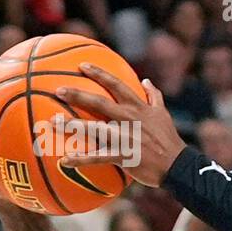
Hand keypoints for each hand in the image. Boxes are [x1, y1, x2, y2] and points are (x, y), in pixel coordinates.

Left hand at [54, 64, 185, 186]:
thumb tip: (146, 81)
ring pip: (95, 129)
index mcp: (138, 108)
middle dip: (78, 94)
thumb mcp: (163, 114)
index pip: (117, 85)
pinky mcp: (124, 156)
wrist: (177, 165)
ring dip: (73, 125)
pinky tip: (64, 161)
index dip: (99, 74)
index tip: (81, 65)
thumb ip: (154, 96)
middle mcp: (129, 119)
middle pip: (100, 102)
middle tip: (59, 90)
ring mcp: (126, 137)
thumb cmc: (169, 140)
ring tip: (53, 122)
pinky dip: (81, 159)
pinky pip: (98, 157)